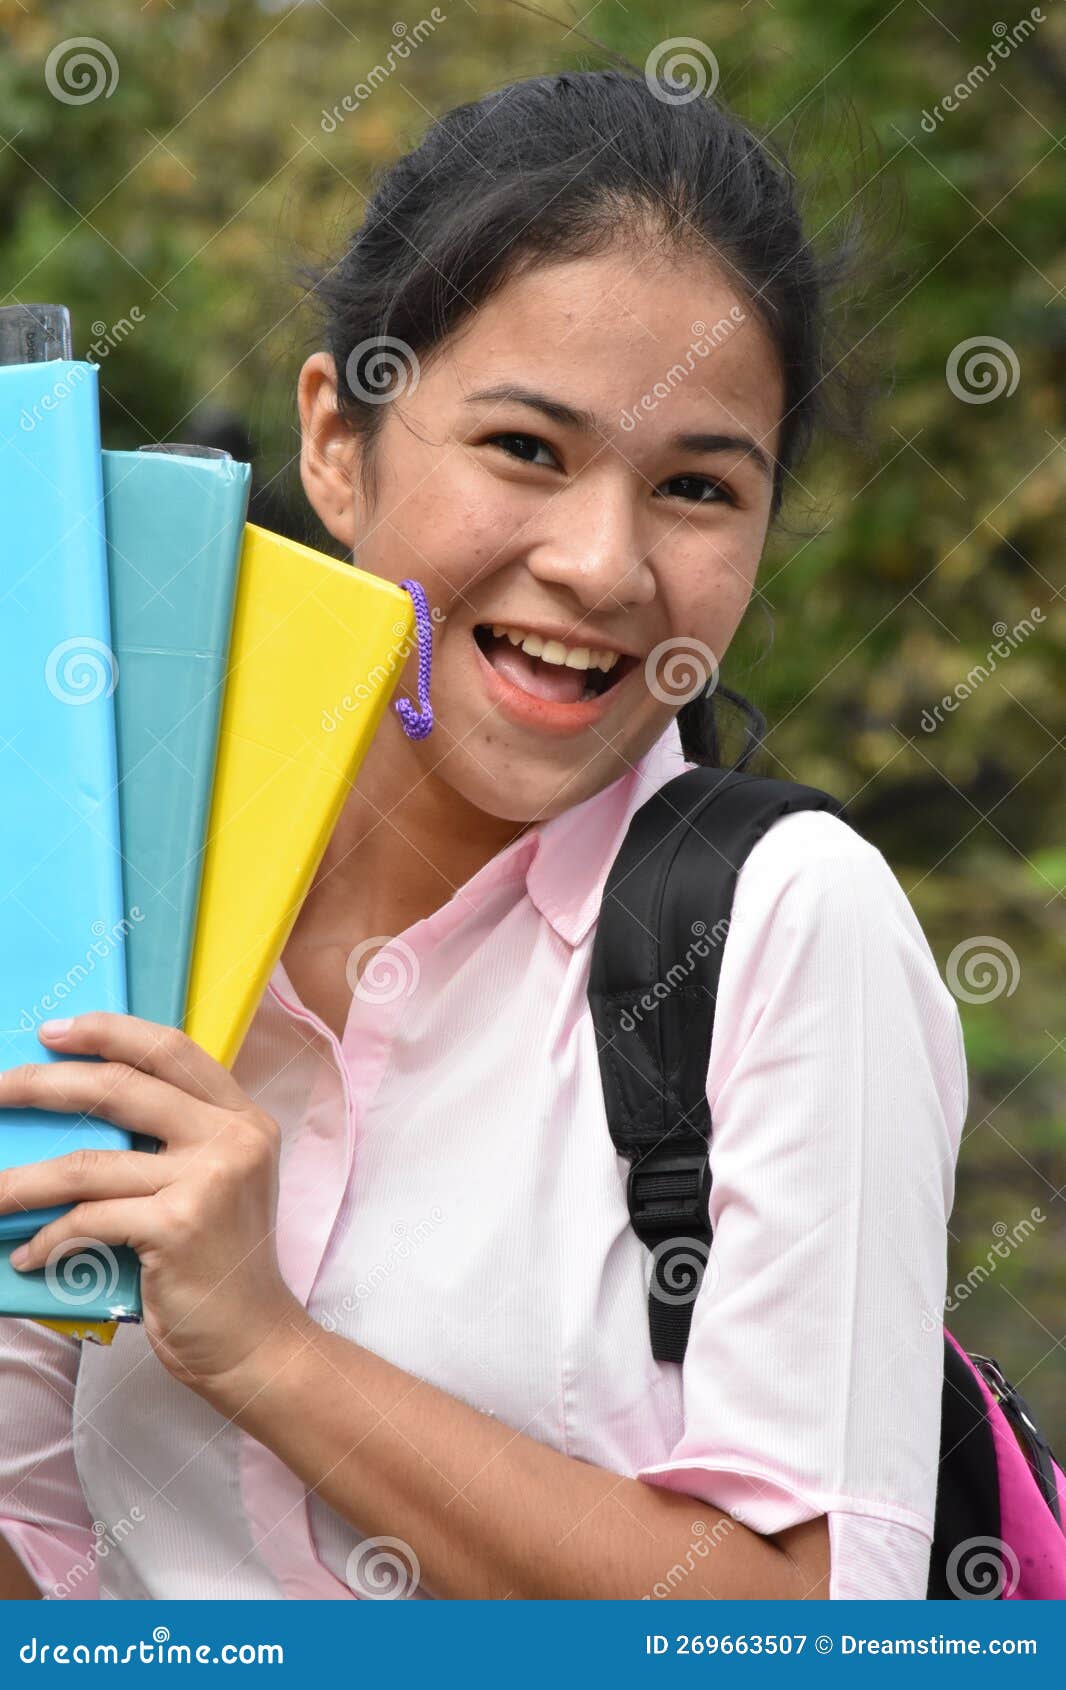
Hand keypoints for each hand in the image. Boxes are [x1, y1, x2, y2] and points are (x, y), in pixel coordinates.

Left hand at [0, 1013, 312, 1404]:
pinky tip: (27, 1256)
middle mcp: (233, 1139)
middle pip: (121, 1089)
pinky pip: (88, 1219)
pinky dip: (48, 1240)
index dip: (109, 1031)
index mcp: (242, 1119)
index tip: (54, 1031)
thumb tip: (78, 1109)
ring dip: (22, 1181)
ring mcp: (209, 1181)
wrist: (253, 1342)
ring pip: (87, 1163)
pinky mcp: (178, 1227)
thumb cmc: (218, 1266)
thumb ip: (174, 1142)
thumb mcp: (214, 1185)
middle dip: (45, 1084)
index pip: (170, 1050)